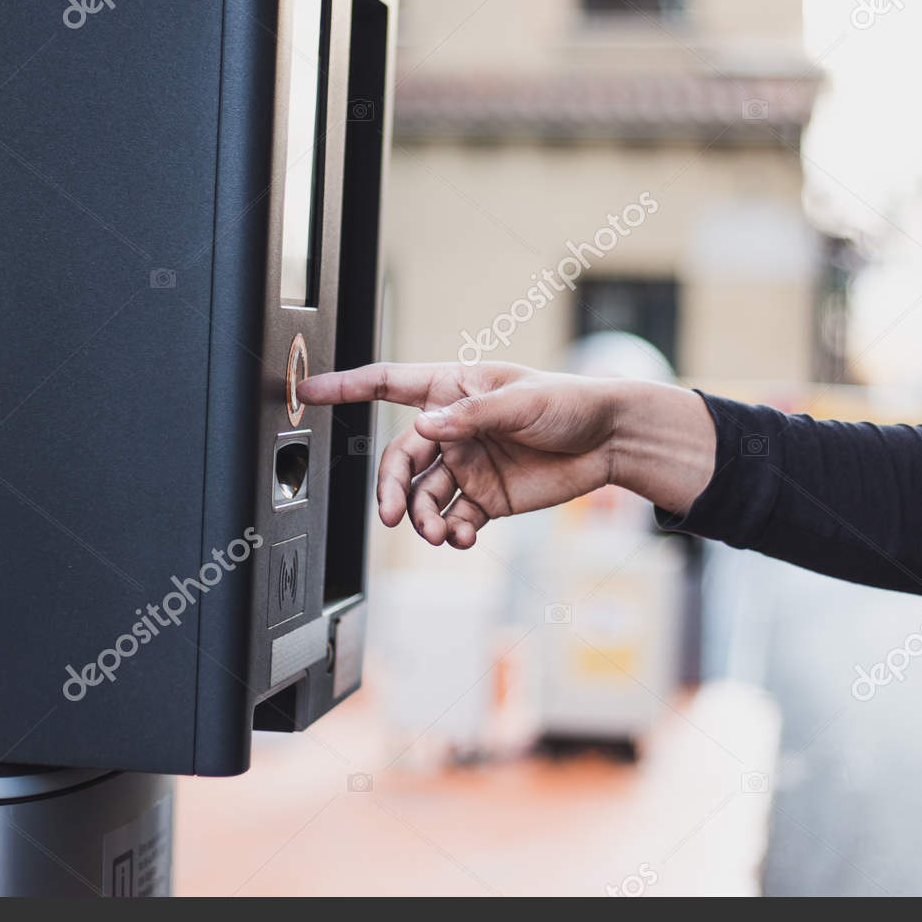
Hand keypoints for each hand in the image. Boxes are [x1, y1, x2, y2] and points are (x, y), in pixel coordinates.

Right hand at [297, 362, 715, 548]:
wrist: (612, 441)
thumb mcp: (523, 400)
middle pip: (400, 457)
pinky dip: (448, 532)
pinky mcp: (485, 498)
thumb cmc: (571, 402)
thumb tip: (425, 426)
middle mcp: (452, 428)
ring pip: (423, 495)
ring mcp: (466, 465)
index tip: (309, 393)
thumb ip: (473, 415)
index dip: (347, 387)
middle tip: (395, 514)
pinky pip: (452, 518)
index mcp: (454, 389)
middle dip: (392, 487)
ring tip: (435, 532)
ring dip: (421, 516)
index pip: (389, 384)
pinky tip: (458, 537)